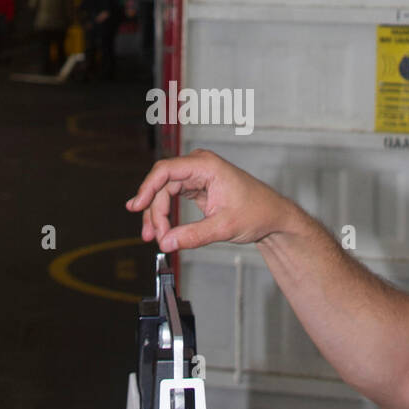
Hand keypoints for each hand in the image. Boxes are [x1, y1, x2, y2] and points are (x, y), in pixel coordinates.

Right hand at [125, 149, 290, 251]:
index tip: (136, 206)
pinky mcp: (196, 186)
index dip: (147, 188)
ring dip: (157, 214)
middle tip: (152, 236)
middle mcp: (199, 166)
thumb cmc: (257, 212)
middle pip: (162, 184)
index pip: (166, 170)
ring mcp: (197, 175)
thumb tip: (166, 243)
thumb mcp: (224, 227)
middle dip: (154, 210)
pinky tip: (161, 228)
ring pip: (164, 192)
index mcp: (207, 165)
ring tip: (155, 236)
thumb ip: (193, 236)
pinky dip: (165, 213)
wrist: (272, 216)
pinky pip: (172, 197)